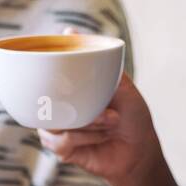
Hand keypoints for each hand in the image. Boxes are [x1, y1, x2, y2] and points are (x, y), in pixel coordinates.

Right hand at [38, 72, 161, 185]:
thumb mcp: (120, 83)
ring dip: (86, 122)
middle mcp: (60, 109)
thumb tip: (72, 35)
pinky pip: (60, 141)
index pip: (45, 80)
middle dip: (77, 103)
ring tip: (110, 121)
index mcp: (69, 91)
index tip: (67, 77)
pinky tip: (101, 136)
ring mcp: (58, 129)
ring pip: (52, 122)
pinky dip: (84, 137)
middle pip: (45, 101)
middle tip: (107, 107)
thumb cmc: (133, 117)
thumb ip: (100, 62)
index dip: (50, 78)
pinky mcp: (61, 150)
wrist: (141, 150)